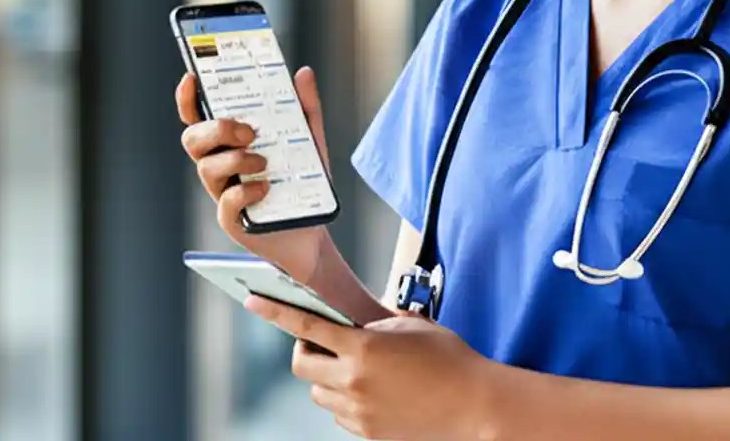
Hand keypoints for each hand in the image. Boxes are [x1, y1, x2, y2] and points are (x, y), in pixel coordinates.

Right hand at [176, 66, 331, 284]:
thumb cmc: (302, 185)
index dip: (188, 99)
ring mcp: (222, 192)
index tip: (191, 78)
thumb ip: (306, 108)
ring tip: (264, 162)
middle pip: (194, 139)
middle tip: (248, 131)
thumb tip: (303, 74)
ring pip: (207, 168)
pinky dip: (244, 191)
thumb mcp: (310, 141)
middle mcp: (220, 165)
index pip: (198, 118)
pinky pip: (226, 202)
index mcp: (230, 143)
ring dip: (234, 159)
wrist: (312, 233)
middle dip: (216, 129)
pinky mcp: (232, 219)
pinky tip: (265, 188)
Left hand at [245, 296, 493, 440]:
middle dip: (306, 351)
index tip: (253, 302)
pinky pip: (338, 413)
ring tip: (357, 368)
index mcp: (363, 347)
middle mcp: (353, 381)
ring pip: (318, 392)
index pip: (306, 326)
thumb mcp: (411, 325)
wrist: (476, 406)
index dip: (275, 312)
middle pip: (302, 365)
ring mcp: (358, 410)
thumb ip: (375, 320)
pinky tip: (372, 390)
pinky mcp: (367, 431)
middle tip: (324, 343)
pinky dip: (344, 399)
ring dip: (326, 377)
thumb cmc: (450, 360)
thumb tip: (354, 319)